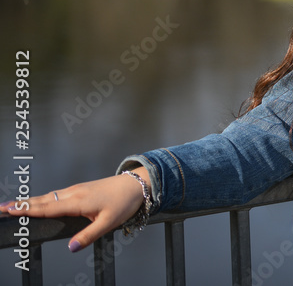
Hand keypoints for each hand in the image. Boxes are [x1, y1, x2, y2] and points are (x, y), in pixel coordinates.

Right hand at [0, 167, 148, 251]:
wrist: (137, 184)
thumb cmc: (124, 202)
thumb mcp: (108, 222)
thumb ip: (89, 236)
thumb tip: (71, 248)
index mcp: (77, 201)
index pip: (47, 208)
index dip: (27, 210)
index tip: (9, 211)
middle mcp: (73, 193)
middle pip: (41, 201)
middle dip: (20, 205)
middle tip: (0, 208)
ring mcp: (75, 190)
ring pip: (47, 197)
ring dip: (28, 201)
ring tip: (11, 206)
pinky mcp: (79, 189)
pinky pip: (55, 195)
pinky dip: (41, 199)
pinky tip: (35, 202)